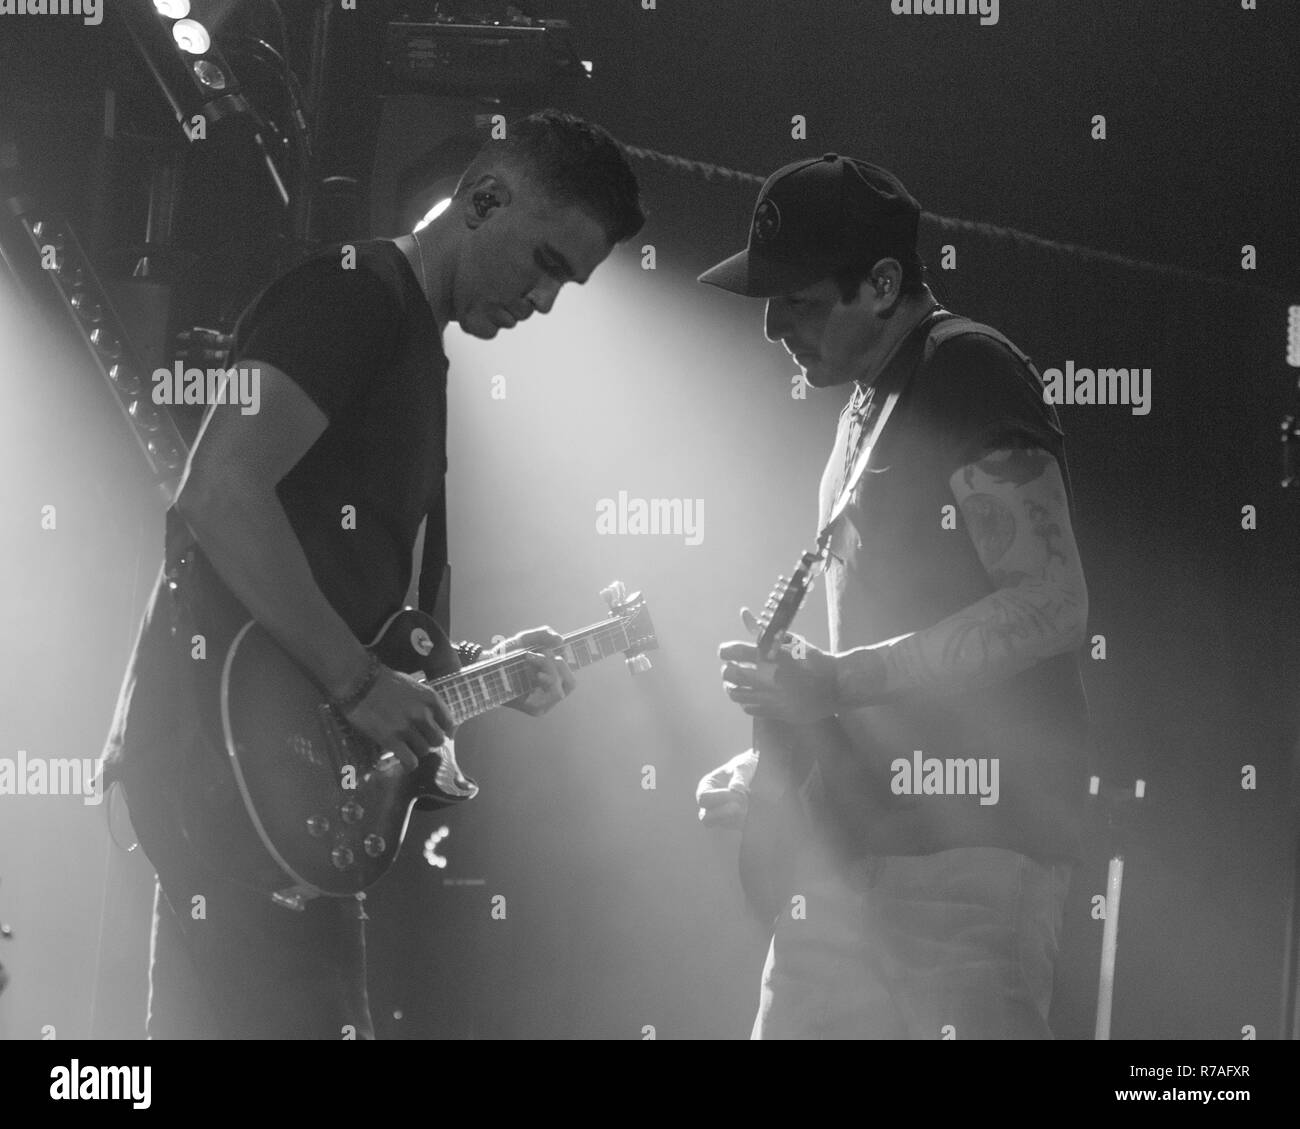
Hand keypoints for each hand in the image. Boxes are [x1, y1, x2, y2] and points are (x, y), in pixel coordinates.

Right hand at [343, 666, 455, 771]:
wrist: (359, 682)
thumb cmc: (385, 682)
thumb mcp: (413, 686)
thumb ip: (425, 702)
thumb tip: (433, 720)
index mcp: (430, 698)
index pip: (448, 723)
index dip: (445, 732)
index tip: (439, 735)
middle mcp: (422, 714)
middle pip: (437, 740)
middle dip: (429, 742)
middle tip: (418, 740)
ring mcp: (407, 727)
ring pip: (424, 751)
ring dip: (416, 751)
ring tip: (406, 748)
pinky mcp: (391, 740)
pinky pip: (410, 760)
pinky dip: (409, 764)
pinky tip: (405, 762)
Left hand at [494, 626, 575, 716]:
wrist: (485, 666)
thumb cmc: (504, 656)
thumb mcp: (525, 640)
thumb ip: (543, 635)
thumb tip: (561, 640)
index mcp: (551, 676)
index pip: (571, 674)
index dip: (581, 663)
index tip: (582, 647)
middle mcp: (549, 691)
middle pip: (571, 683)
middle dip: (559, 665)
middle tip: (542, 653)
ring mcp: (543, 702)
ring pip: (562, 689)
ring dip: (550, 669)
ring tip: (531, 659)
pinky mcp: (535, 709)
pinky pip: (553, 696)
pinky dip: (548, 681)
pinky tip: (536, 673)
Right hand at [696, 749, 758, 828]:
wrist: (758, 772)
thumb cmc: (745, 766)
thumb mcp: (743, 766)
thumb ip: (740, 777)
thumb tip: (735, 789)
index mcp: (707, 786)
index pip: (704, 798)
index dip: (719, 798)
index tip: (737, 794)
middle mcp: (711, 803)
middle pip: (705, 818)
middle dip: (722, 814)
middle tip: (739, 807)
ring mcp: (721, 814)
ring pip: (722, 824)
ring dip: (736, 817)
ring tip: (750, 805)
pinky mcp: (734, 821)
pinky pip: (736, 826)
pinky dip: (745, 820)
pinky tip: (753, 809)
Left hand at [719, 608, 838, 723]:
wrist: (836, 684)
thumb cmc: (812, 659)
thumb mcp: (790, 640)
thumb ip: (763, 631)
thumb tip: (744, 614)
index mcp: (771, 656)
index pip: (734, 652)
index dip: (725, 651)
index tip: (725, 652)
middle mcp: (768, 677)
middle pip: (731, 675)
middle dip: (726, 670)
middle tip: (730, 668)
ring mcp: (771, 697)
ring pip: (736, 695)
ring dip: (731, 688)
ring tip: (734, 684)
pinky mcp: (777, 712)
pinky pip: (750, 709)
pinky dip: (745, 702)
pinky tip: (749, 697)